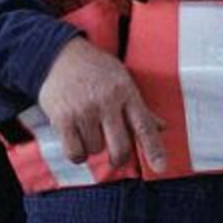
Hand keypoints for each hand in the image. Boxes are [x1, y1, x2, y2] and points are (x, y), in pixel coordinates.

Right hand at [35, 37, 167, 172]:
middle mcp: (106, 101)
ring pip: (95, 150)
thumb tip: (163, 127)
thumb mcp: (123, 80)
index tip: (161, 168)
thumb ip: (140, 107)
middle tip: (115, 153)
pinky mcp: (62, 118)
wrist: (59, 54)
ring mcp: (84, 110)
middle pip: (120, 148)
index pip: (144, 126)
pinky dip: (77, 153)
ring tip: (89, 128)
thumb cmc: (96, 70)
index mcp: (126, 92)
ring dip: (93, 147)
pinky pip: (75, 153)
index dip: (154, 150)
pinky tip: (77, 139)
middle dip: (119, 157)